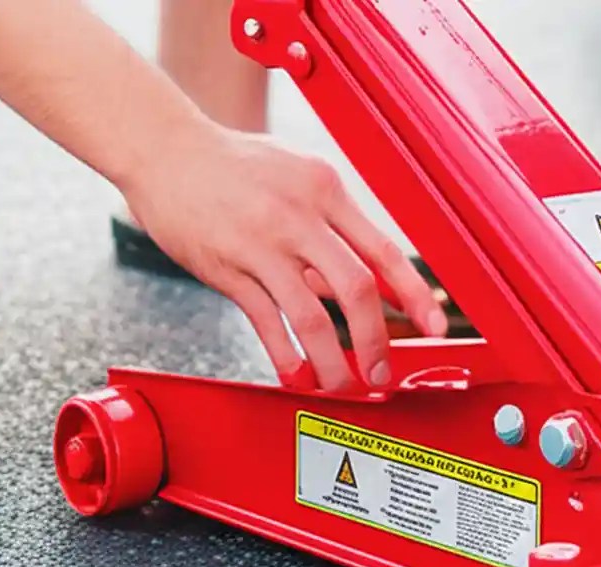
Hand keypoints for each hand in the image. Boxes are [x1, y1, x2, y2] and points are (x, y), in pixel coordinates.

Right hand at [118, 125, 447, 391]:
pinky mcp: (226, 267)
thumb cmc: (236, 165)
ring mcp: (261, 243)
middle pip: (357, 289)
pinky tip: (297, 374)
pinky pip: (266, 321)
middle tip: (381, 372)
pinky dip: (287, 355)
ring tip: (340, 385)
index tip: (436, 326)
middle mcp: (299, 216)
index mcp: (326, 190)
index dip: (416, 295)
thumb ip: (339, 228)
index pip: (385, 251)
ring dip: (331, 363)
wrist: (163, 148)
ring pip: (312, 317)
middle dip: (376, 341)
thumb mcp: (300, 178)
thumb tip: (380, 283)